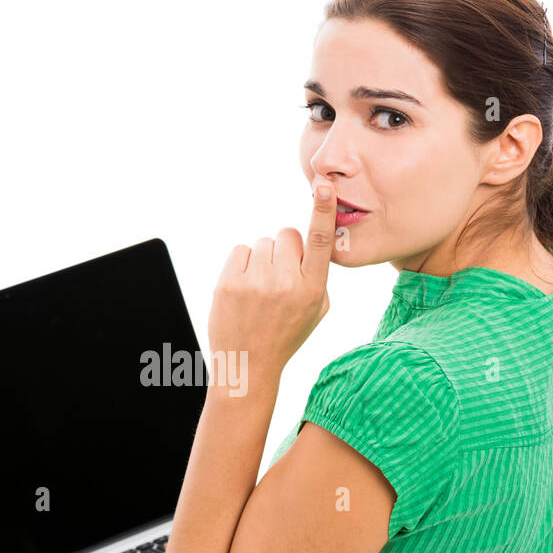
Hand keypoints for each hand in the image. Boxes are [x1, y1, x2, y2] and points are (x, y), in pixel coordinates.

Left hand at [207, 178, 335, 379]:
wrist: (248, 365)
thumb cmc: (285, 333)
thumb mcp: (316, 310)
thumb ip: (316, 275)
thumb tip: (307, 243)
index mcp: (312, 289)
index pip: (320, 241)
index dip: (323, 210)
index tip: (323, 187)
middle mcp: (286, 283)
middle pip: (286, 235)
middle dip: (284, 249)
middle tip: (279, 278)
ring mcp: (255, 282)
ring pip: (262, 243)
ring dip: (262, 259)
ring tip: (260, 290)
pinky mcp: (229, 282)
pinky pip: (241, 251)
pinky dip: (243, 264)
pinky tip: (245, 288)